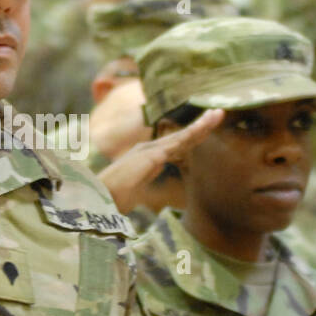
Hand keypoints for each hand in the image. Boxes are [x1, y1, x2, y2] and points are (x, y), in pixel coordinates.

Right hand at [97, 108, 223, 213]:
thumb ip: (143, 187)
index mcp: (145, 159)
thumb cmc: (110, 201)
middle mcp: (148, 150)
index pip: (174, 146)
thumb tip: (146, 189)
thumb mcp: (133, 194)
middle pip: (180, 137)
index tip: (204, 131)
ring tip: (218, 114)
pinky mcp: (152, 154)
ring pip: (182, 136)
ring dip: (202, 125)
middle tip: (217, 114)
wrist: (96, 200)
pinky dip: (194, 132)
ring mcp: (149, 150)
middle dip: (200, 126)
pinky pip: (179, 141)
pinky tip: (206, 126)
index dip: (190, 138)